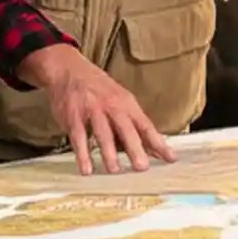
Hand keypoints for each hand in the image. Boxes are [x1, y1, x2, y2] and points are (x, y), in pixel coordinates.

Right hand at [17, 45, 176, 174]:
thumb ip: (133, 123)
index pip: (145, 125)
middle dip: (134, 148)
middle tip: (142, 167)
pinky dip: (82, 154)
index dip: (157, 142)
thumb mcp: (119, 99)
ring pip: (102, 133)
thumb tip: (152, 147)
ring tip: (115, 170)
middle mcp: (111, 105)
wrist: (67, 68)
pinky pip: (78, 137)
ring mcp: (92, 110)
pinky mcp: (73, 116)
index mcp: (126, 103)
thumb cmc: (97, 88)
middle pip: (126, 129)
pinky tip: (86, 169)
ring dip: (108, 152)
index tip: (170, 158)